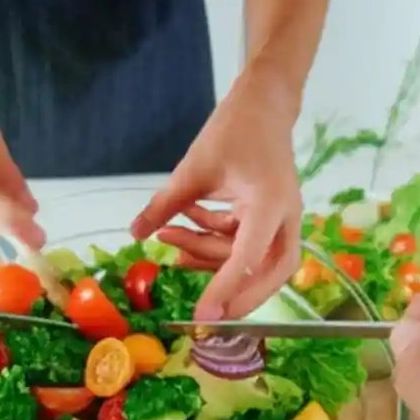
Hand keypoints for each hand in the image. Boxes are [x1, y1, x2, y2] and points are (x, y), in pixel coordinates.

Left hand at [131, 67, 302, 319]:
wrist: (264, 106)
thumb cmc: (234, 130)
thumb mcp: (194, 167)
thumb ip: (166, 204)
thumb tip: (136, 234)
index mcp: (269, 203)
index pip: (248, 257)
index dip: (225, 289)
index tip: (203, 314)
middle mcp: (284, 217)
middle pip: (269, 274)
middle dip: (234, 295)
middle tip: (201, 312)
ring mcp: (280, 220)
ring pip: (250, 260)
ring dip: (209, 257)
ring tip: (169, 239)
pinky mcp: (269, 219)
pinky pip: (243, 244)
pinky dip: (214, 243)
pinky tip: (182, 232)